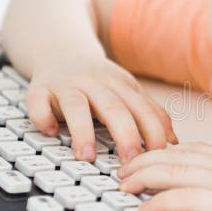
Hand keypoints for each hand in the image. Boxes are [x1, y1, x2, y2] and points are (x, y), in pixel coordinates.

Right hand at [26, 53, 177, 163]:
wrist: (61, 48)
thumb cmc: (99, 79)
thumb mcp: (127, 90)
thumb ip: (150, 113)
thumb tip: (173, 141)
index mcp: (121, 85)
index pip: (142, 109)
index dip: (153, 131)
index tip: (160, 155)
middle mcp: (95, 83)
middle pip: (114, 108)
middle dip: (125, 135)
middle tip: (130, 162)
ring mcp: (66, 84)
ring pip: (76, 105)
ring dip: (83, 130)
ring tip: (87, 156)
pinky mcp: (39, 88)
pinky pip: (38, 101)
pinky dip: (42, 116)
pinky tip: (50, 131)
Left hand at [117, 141, 211, 210]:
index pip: (192, 150)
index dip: (164, 152)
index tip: (145, 158)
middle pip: (175, 157)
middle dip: (143, 160)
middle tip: (122, 170)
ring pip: (174, 172)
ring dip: (144, 177)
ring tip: (124, 184)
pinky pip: (186, 198)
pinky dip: (162, 201)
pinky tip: (146, 209)